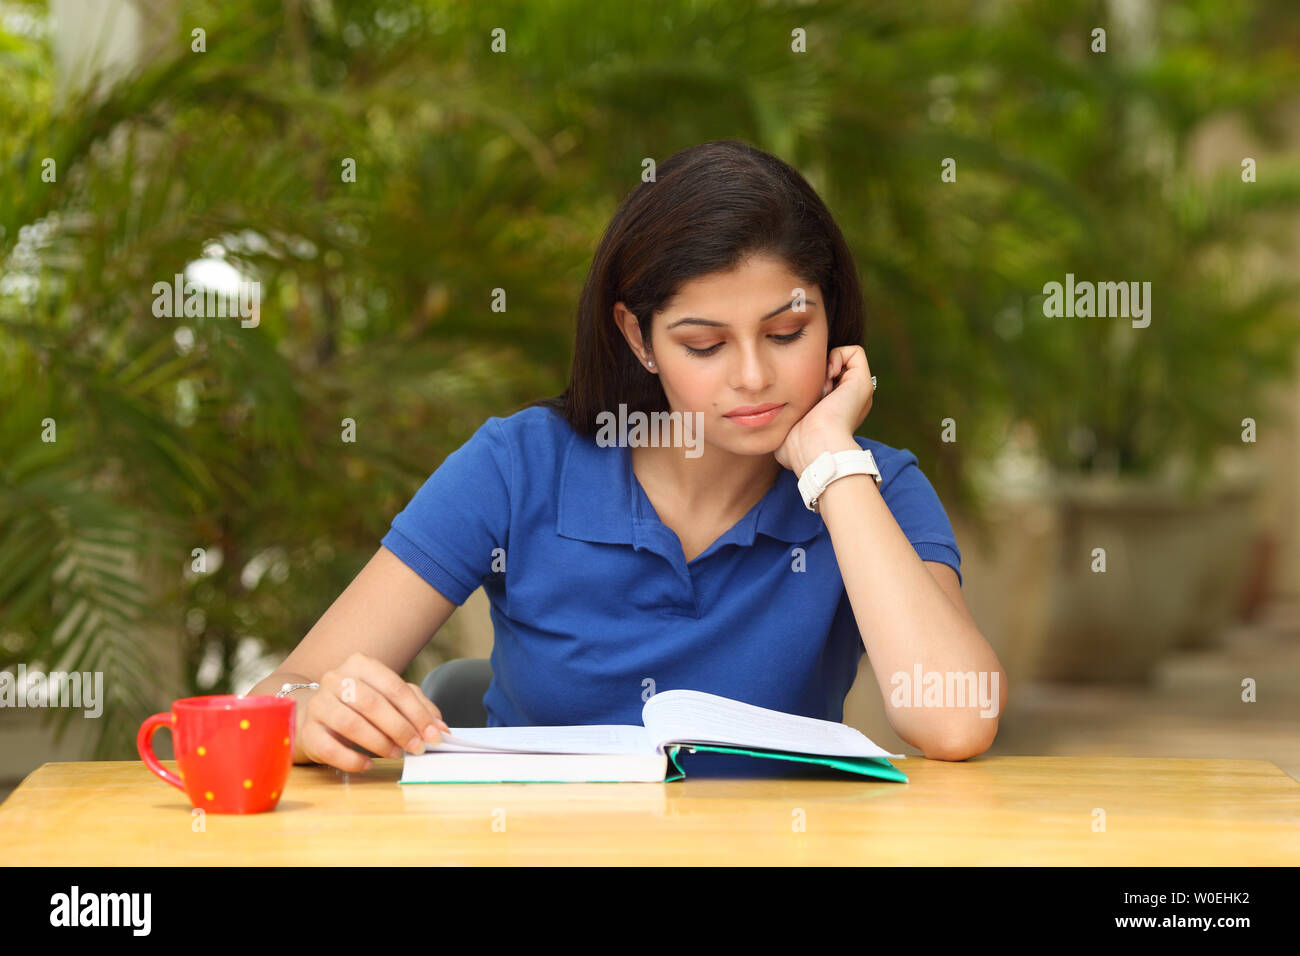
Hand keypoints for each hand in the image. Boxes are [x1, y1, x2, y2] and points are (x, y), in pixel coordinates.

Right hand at [297, 652, 450, 771]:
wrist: (318, 715)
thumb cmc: (361, 706)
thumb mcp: (390, 698)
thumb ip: (417, 707)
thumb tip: (441, 729)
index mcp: (361, 665)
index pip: (394, 687)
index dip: (418, 713)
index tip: (435, 735)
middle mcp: (336, 679)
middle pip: (373, 704)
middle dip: (401, 728)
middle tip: (418, 748)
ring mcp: (318, 704)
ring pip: (351, 724)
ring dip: (379, 743)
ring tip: (396, 754)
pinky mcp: (307, 731)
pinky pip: (330, 748)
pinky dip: (352, 760)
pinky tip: (367, 764)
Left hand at [775, 345, 875, 474]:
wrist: (816, 446)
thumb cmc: (797, 447)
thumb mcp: (785, 432)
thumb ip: (782, 424)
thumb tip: (769, 427)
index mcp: (835, 413)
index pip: (822, 385)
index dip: (809, 382)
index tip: (801, 396)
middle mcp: (850, 400)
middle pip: (832, 370)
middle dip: (817, 371)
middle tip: (812, 388)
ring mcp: (858, 390)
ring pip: (843, 360)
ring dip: (827, 364)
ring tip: (821, 383)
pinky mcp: (862, 381)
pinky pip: (855, 352)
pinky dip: (838, 355)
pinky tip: (828, 373)